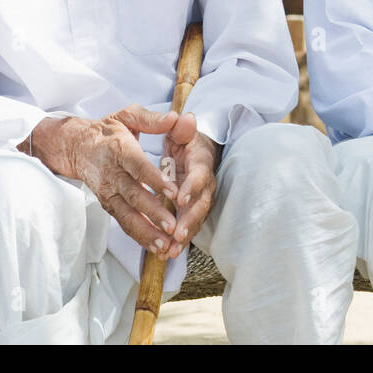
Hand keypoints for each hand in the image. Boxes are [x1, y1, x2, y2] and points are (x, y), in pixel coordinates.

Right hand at [31, 104, 180, 256]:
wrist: (76, 146)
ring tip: (164, 245)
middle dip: (153, 212)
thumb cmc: (108, 130)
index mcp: (119, 149)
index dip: (155, 180)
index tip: (173, 192)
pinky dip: (139, 236)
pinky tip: (155, 247)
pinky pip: (124, 222)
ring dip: (145, 232)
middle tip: (172, 226)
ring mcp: (108, 192)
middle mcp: (112, 174)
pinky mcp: (107, 204)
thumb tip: (176, 117)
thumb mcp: (128, 115)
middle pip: (133, 196)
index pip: (138, 167)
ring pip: (127, 215)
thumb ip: (152, 119)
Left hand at [162, 111, 218, 258]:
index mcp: (201, 162)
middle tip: (177, 234)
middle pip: (202, 203)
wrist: (192, 147)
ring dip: (185, 235)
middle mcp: (205, 182)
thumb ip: (182, 126)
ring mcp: (200, 197)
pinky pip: (188, 225)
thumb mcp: (181, 129)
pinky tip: (168, 253)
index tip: (180, 198)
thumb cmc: (183, 138)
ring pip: (196, 218)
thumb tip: (186, 119)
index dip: (192, 187)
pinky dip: (180, 239)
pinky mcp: (192, 208)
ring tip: (172, 250)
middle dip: (190, 220)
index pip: (200, 175)